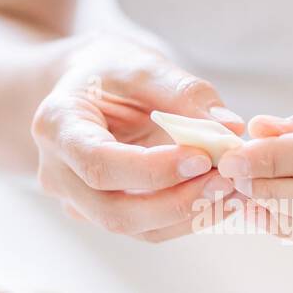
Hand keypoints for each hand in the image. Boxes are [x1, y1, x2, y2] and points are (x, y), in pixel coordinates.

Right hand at [32, 36, 243, 241]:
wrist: (87, 89)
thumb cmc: (111, 71)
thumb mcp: (142, 64)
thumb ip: (184, 92)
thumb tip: (229, 127)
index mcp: (56, 127)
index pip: (98, 164)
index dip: (151, 170)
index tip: (202, 158)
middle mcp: (58, 174)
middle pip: (114, 211)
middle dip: (177, 202)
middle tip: (228, 180)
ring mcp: (79, 201)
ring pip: (137, 228)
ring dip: (190, 213)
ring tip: (236, 188)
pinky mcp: (107, 214)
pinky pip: (149, 228)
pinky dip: (189, 216)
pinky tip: (224, 198)